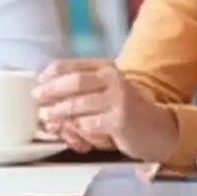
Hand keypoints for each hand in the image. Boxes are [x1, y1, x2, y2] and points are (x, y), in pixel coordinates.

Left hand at [33, 58, 177, 161]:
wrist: (158, 129)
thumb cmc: (128, 110)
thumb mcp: (109, 91)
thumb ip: (86, 87)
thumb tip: (50, 92)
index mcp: (109, 69)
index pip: (75, 65)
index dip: (53, 72)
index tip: (39, 80)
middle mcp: (114, 80)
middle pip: (75, 82)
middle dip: (51, 90)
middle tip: (37, 98)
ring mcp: (118, 100)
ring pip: (78, 104)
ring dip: (58, 112)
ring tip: (47, 117)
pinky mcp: (118, 120)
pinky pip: (88, 124)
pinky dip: (75, 129)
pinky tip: (69, 131)